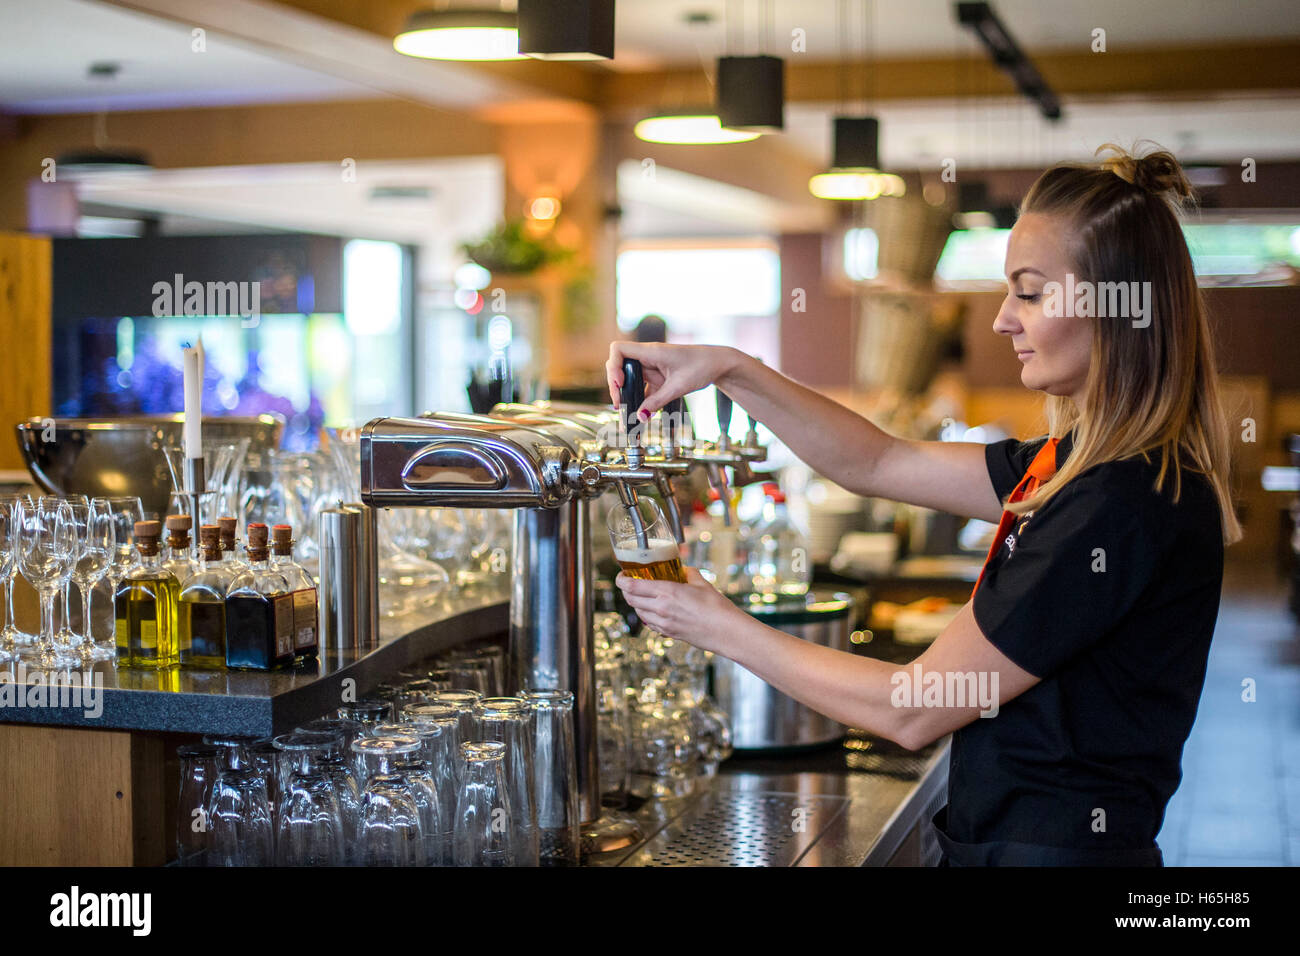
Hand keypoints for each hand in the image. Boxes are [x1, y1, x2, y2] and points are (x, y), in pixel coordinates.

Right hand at [606, 342, 741, 419]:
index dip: (613, 366)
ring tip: (626, 416)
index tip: (620, 383)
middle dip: (616, 386)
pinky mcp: (658, 378)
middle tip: (619, 406)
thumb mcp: (679, 387)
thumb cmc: (702, 366)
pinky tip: (641, 416)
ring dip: (626, 396)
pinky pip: (642, 389)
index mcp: (651, 351)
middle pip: (619, 366)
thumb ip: (657, 402)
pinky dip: (639, 402)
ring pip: (629, 380)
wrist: (718, 364)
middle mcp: (647, 357)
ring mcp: (651, 367)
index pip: (618, 349)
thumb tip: (640, 417)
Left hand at [614, 566, 746, 654]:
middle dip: (626, 591)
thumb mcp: (702, 583)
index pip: (633, 586)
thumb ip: (688, 574)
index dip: (622, 580)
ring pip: (639, 613)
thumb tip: (683, 571)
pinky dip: (647, 616)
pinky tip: (655, 611)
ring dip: (637, 604)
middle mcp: (661, 608)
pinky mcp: (669, 633)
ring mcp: (663, 623)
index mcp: (667, 592)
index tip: (621, 576)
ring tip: (643, 597)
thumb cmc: (717, 607)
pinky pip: (650, 624)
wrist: (726, 632)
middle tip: (630, 584)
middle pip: (631, 600)